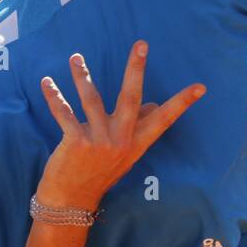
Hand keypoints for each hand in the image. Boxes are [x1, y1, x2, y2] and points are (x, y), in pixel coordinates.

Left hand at [35, 41, 204, 210]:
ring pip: (92, 100)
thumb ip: (137, 128)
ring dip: (82, 76)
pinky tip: (47, 82)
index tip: (200, 87)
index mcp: (136, 143)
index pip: (163, 119)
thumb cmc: (98, 173)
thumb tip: (152, 103)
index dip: (181, 103)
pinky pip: (64, 113)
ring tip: (76, 57)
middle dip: (136, 69)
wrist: (71, 201)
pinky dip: (54, 96)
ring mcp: (98, 141)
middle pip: (130, 98)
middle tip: (141, 45)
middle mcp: (121, 140)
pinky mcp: (75, 143)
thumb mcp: (124, 155)